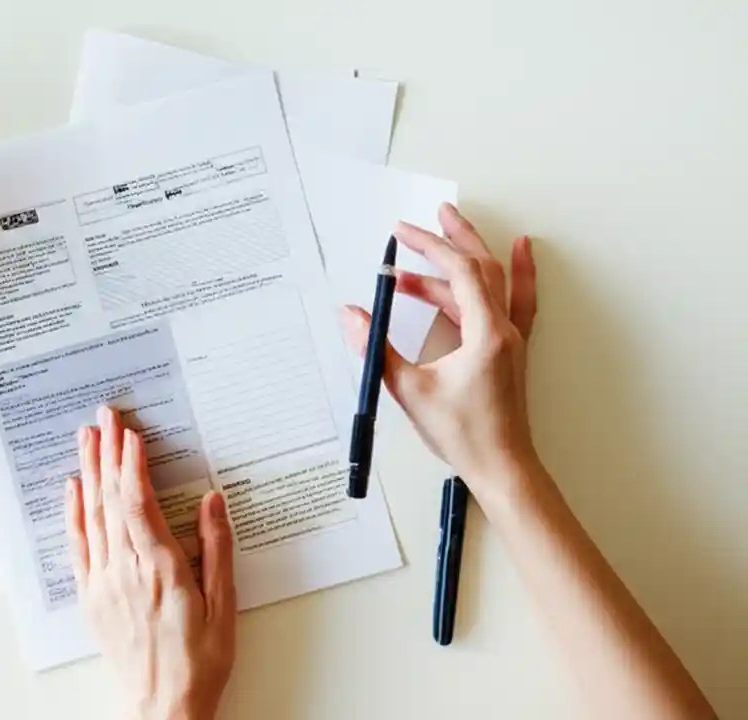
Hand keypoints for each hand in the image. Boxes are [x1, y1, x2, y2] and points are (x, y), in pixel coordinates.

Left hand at [65, 407, 235, 719]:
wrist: (164, 706)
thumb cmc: (199, 659)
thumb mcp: (224, 605)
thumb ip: (216, 549)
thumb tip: (212, 501)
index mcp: (161, 569)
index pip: (139, 503)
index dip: (132, 465)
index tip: (132, 433)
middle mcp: (125, 571)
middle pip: (111, 500)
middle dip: (108, 453)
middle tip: (106, 415)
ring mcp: (104, 582)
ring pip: (92, 515)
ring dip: (89, 471)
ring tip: (87, 437)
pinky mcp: (91, 596)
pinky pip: (78, 546)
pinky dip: (73, 513)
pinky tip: (72, 488)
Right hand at [340, 203, 539, 501]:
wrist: (501, 467)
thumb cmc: (463, 435)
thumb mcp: (409, 391)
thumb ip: (376, 350)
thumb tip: (352, 316)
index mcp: (485, 335)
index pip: (458, 272)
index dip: (429, 247)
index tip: (402, 233)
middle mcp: (503, 331)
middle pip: (482, 266)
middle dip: (454, 237)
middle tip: (432, 215)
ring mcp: (510, 340)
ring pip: (492, 284)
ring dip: (460, 264)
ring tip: (419, 264)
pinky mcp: (509, 351)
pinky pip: (517, 301)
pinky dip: (518, 274)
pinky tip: (519, 253)